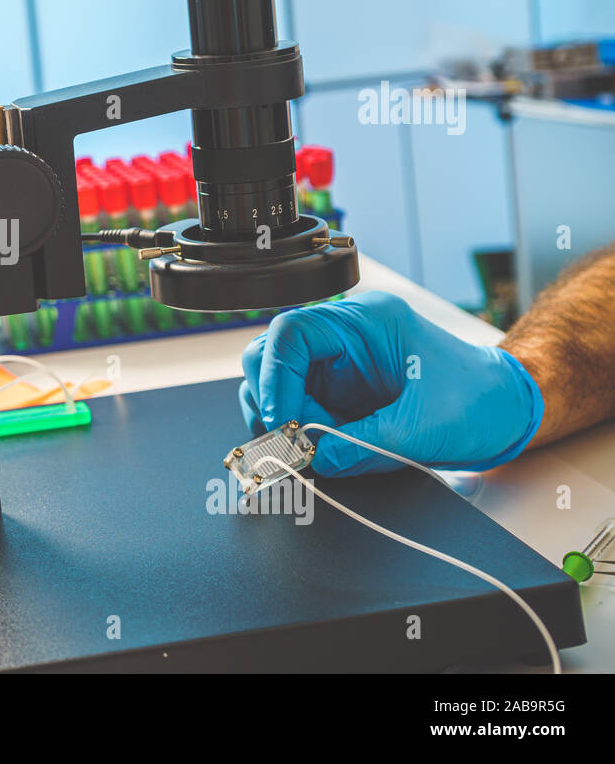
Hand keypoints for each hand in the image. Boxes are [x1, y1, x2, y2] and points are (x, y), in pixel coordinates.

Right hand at [237, 291, 543, 475]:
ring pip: (278, 381)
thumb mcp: (425, 428)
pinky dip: (298, 430)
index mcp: (367, 322)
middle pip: (273, 354)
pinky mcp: (338, 389)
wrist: (507, 410)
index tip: (284, 421)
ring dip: (284, 418)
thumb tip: (317, 458)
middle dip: (275, 400)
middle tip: (294, 440)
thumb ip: (366, 444)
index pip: (293, 333)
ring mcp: (338, 362)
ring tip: (314, 448)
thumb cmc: (481, 400)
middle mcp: (344, 336)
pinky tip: (321, 448)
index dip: (276, 378)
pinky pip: (297, 404)